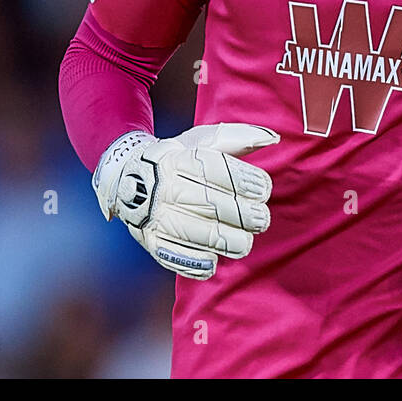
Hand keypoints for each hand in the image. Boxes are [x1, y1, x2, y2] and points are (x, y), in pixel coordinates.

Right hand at [92, 123, 278, 279]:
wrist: (128, 178)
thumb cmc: (180, 159)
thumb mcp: (202, 141)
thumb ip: (238, 138)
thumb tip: (273, 138)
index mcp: (177, 159)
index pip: (213, 169)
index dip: (243, 180)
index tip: (263, 189)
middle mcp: (164, 188)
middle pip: (211, 204)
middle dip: (245, 215)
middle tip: (261, 218)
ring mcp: (156, 216)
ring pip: (200, 234)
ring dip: (230, 241)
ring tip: (244, 240)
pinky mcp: (151, 241)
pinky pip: (179, 257)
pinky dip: (200, 262)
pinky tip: (214, 258)